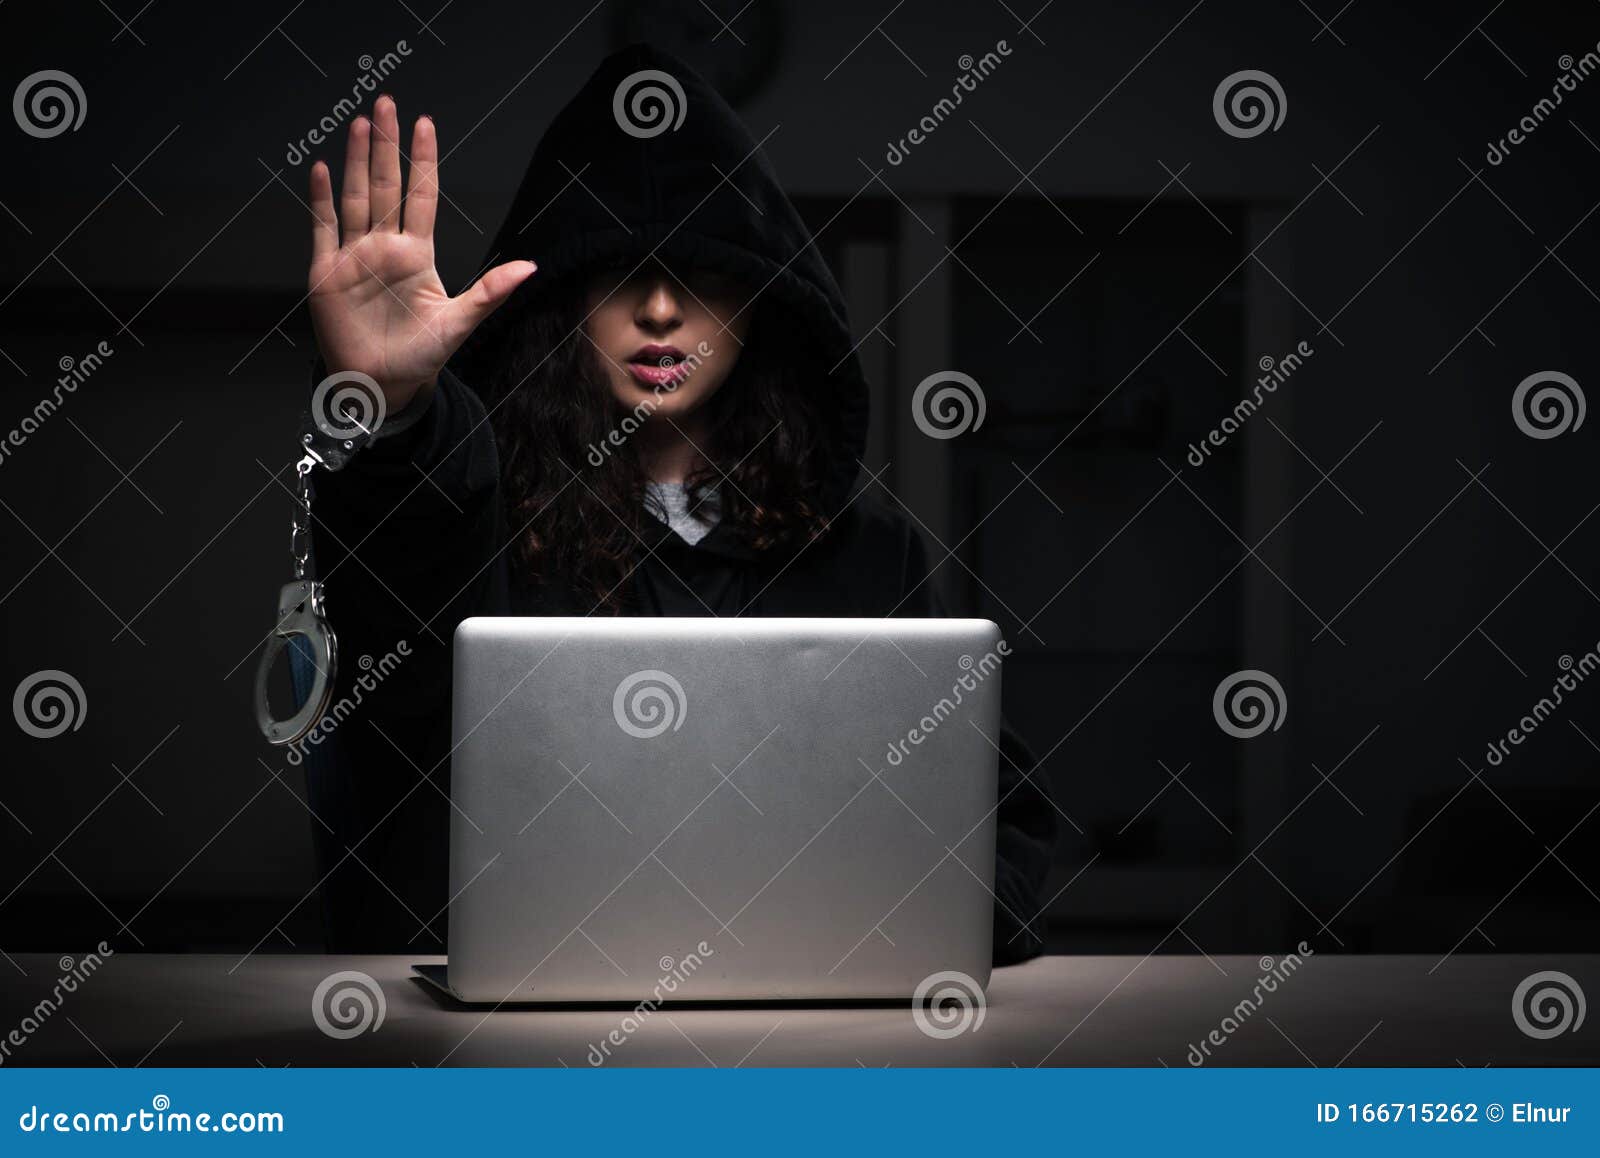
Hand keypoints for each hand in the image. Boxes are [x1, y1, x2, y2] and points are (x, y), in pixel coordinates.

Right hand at [306, 96, 534, 413]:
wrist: (381, 385)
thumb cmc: (420, 356)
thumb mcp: (459, 323)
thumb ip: (490, 292)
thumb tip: (531, 268)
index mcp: (417, 255)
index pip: (422, 197)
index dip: (423, 161)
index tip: (426, 124)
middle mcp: (385, 248)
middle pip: (386, 186)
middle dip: (388, 146)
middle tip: (388, 105)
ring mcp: (355, 256)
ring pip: (356, 198)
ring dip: (358, 162)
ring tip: (361, 125)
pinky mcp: (327, 272)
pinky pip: (323, 228)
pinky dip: (321, 200)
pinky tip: (323, 169)